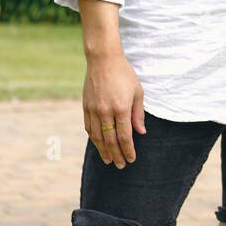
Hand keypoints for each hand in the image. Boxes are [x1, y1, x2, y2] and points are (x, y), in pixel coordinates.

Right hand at [83, 52, 145, 168]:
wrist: (103, 60)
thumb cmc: (124, 74)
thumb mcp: (137, 92)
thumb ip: (138, 113)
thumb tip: (140, 132)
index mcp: (121, 108)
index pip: (124, 136)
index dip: (128, 150)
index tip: (131, 159)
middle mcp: (105, 111)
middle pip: (110, 140)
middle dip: (116, 155)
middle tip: (120, 166)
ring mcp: (93, 110)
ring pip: (98, 137)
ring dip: (103, 151)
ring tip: (108, 160)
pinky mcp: (85, 107)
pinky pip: (89, 128)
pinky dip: (94, 139)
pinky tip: (99, 144)